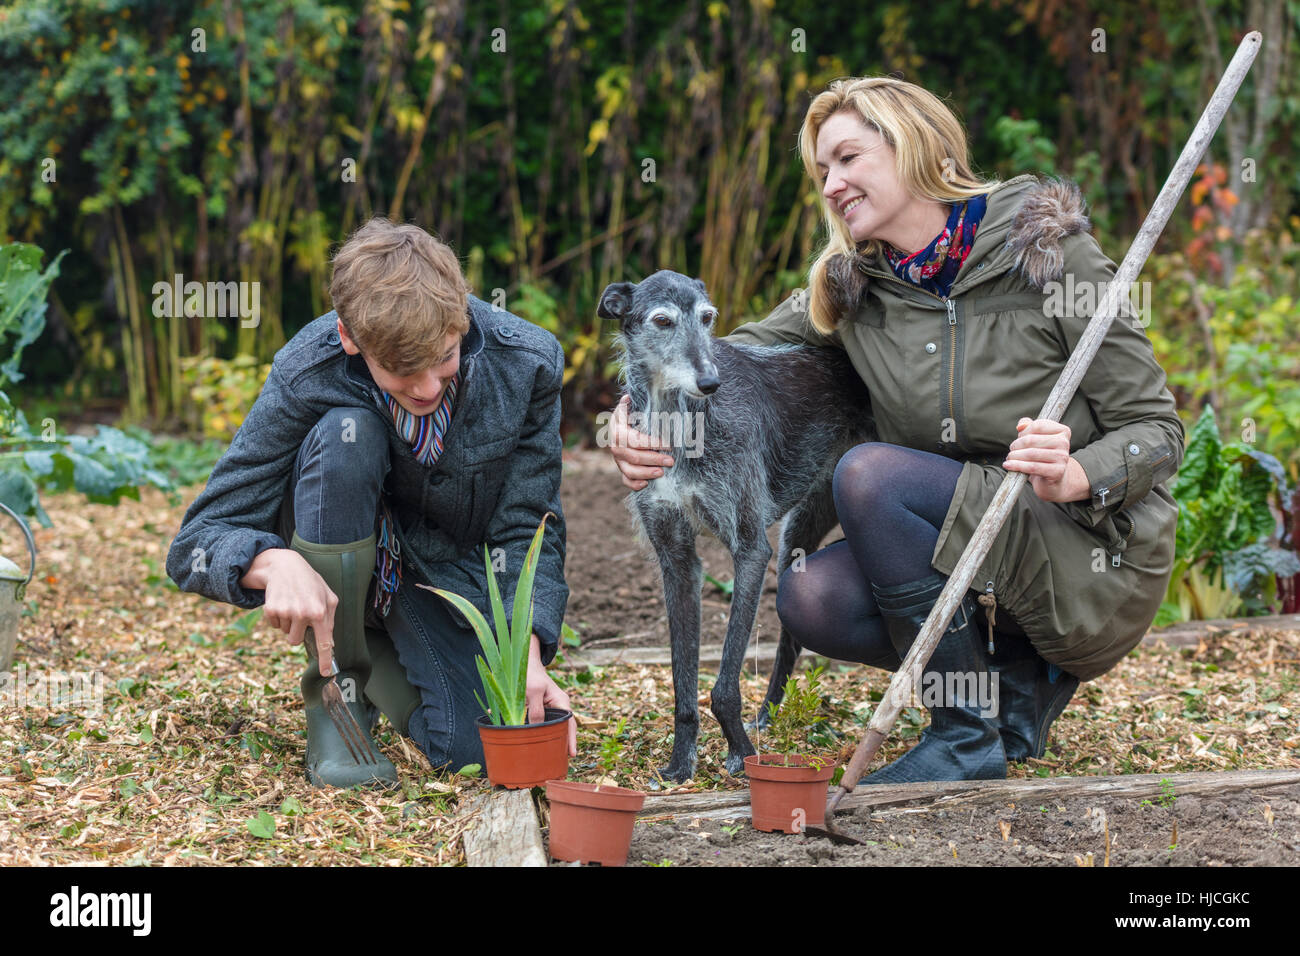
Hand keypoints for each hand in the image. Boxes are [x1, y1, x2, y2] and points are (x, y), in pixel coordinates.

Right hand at [240, 548, 337, 676]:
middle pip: (296, 641)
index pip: (324, 642)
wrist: (284, 566)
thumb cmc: (310, 583)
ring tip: (292, 604)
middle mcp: (303, 613)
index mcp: (320, 611)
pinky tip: (282, 602)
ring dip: (288, 624)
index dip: (325, 659)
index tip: (327, 673)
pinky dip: (278, 618)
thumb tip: (331, 643)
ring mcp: (286, 612)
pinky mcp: (270, 610)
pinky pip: (275, 626)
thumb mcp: (328, 596)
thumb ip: (330, 619)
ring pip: (286, 634)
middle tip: (300, 614)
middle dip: (298, 632)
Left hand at [527, 634, 576, 755]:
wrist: (523, 662)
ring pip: (551, 728)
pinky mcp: (538, 710)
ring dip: (549, 740)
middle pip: (563, 729)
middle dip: (562, 744)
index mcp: (561, 702)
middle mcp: (558, 707)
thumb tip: (537, 729)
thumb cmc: (531, 674)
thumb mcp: (533, 691)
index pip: (570, 724)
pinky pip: (539, 724)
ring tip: (548, 757)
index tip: (573, 754)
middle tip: (559, 762)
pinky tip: (533, 743)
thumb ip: (536, 710)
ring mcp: (548, 709)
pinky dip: (537, 732)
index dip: (571, 740)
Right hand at [607, 394, 674, 490]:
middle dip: (654, 459)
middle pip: (634, 457)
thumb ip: (629, 405)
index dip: (651, 443)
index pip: (635, 440)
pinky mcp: (622, 470)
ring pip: (630, 471)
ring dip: (646, 473)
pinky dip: (635, 484)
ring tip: (662, 473)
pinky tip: (647, 484)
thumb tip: (628, 397)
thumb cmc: (630, 417)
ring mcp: (618, 461)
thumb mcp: (629, 409)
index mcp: (618, 432)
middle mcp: (616, 448)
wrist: (620, 428)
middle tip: (671, 460)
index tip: (667, 444)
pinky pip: (626, 480)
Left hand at [1003, 417, 1090, 502]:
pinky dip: (1017, 466)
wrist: (1054, 480)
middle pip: (1031, 440)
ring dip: (1014, 456)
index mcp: (1062, 431)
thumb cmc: (1043, 456)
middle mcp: (1064, 443)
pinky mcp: (1057, 472)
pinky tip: (1008, 465)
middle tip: (1012, 451)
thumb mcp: (1037, 438)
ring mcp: (1062, 458)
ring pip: (1031, 454)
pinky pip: (1032, 467)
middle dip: (1016, 445)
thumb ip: (1029, 426)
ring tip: (1009, 458)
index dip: (1023, 432)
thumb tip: (1021, 425)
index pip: (1037, 425)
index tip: (1019, 439)